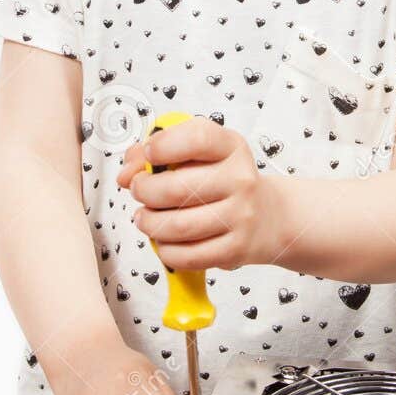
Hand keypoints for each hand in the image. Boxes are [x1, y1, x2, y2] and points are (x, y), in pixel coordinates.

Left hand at [117, 116, 279, 270]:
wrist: (268, 216)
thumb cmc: (223, 180)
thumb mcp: (201, 153)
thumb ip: (159, 151)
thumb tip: (127, 173)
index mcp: (230, 147)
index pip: (197, 139)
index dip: (163, 146)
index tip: (149, 154)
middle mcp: (240, 179)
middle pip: (177, 188)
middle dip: (144, 191)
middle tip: (139, 191)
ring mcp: (240, 216)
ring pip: (178, 226)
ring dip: (150, 223)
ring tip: (145, 218)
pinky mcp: (235, 249)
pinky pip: (187, 256)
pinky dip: (165, 250)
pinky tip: (164, 240)